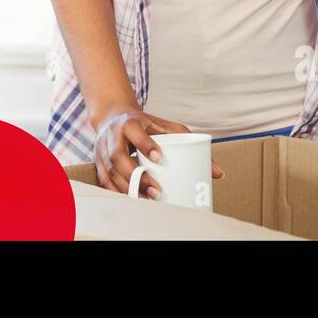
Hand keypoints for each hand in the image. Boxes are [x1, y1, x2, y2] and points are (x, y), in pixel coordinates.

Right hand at [92, 106, 223, 196]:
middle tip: (157, 191)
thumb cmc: (144, 123)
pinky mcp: (98, 163)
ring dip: (127, 188)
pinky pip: (104, 181)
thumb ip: (189, 142)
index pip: (134, 131)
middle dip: (137, 176)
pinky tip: (131, 201)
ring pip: (110, 172)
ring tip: (147, 201)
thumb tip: (218, 172)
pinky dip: (116, 193)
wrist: (112, 116)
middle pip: (119, 156)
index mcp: (130, 122)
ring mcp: (102, 150)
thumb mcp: (165, 126)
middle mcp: (113, 135)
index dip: (145, 144)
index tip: (159, 157)